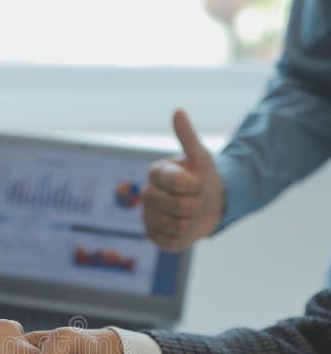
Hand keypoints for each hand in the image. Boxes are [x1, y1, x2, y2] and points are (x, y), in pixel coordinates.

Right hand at [142, 110, 225, 251]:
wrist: (208, 202)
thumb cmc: (202, 176)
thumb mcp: (201, 156)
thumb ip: (188, 137)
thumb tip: (177, 111)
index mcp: (155, 172)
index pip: (179, 183)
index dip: (196, 186)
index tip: (198, 182)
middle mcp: (146, 193)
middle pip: (181, 207)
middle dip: (198, 205)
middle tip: (198, 199)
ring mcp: (147, 216)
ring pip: (179, 226)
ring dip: (194, 222)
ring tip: (192, 213)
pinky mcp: (152, 236)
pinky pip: (173, 242)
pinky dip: (186, 237)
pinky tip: (185, 226)